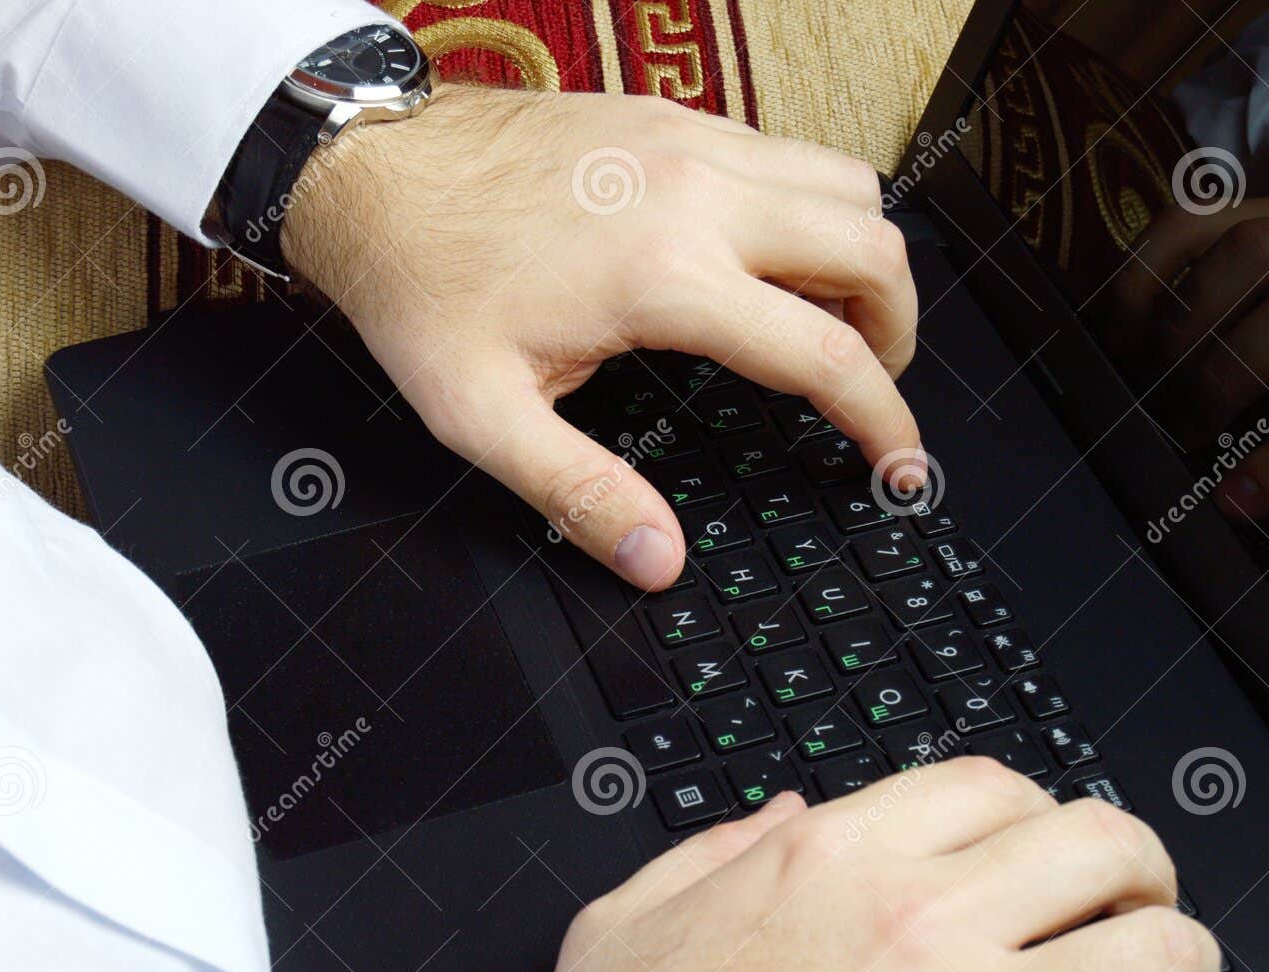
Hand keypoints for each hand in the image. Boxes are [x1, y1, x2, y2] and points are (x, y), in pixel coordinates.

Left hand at [282, 85, 922, 590]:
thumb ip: (579, 493)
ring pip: (849, 185)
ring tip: (836, 322)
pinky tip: (774, 258)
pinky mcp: (673, 117)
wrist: (368, 168)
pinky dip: (815, 209)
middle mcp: (696, 196)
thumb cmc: (422, 285)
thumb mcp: (483, 416)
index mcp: (663, 278)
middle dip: (899, 331)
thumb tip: (655, 558)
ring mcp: (691, 142)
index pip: (825, 354)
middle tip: (873, 386)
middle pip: (873, 248)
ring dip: (866, 258)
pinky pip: (792, 153)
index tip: (900, 463)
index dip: (884, 420)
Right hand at [543, 760, 1227, 971]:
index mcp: (838, 860)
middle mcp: (923, 922)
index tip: (1043, 837)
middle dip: (1138, 861)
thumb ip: (714, 849)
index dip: (1038, 804)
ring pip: (1150, 954)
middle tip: (1136, 893)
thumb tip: (781, 816)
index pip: (994, 785)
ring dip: (1183, 959)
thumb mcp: (632, 919)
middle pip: (1100, 843)